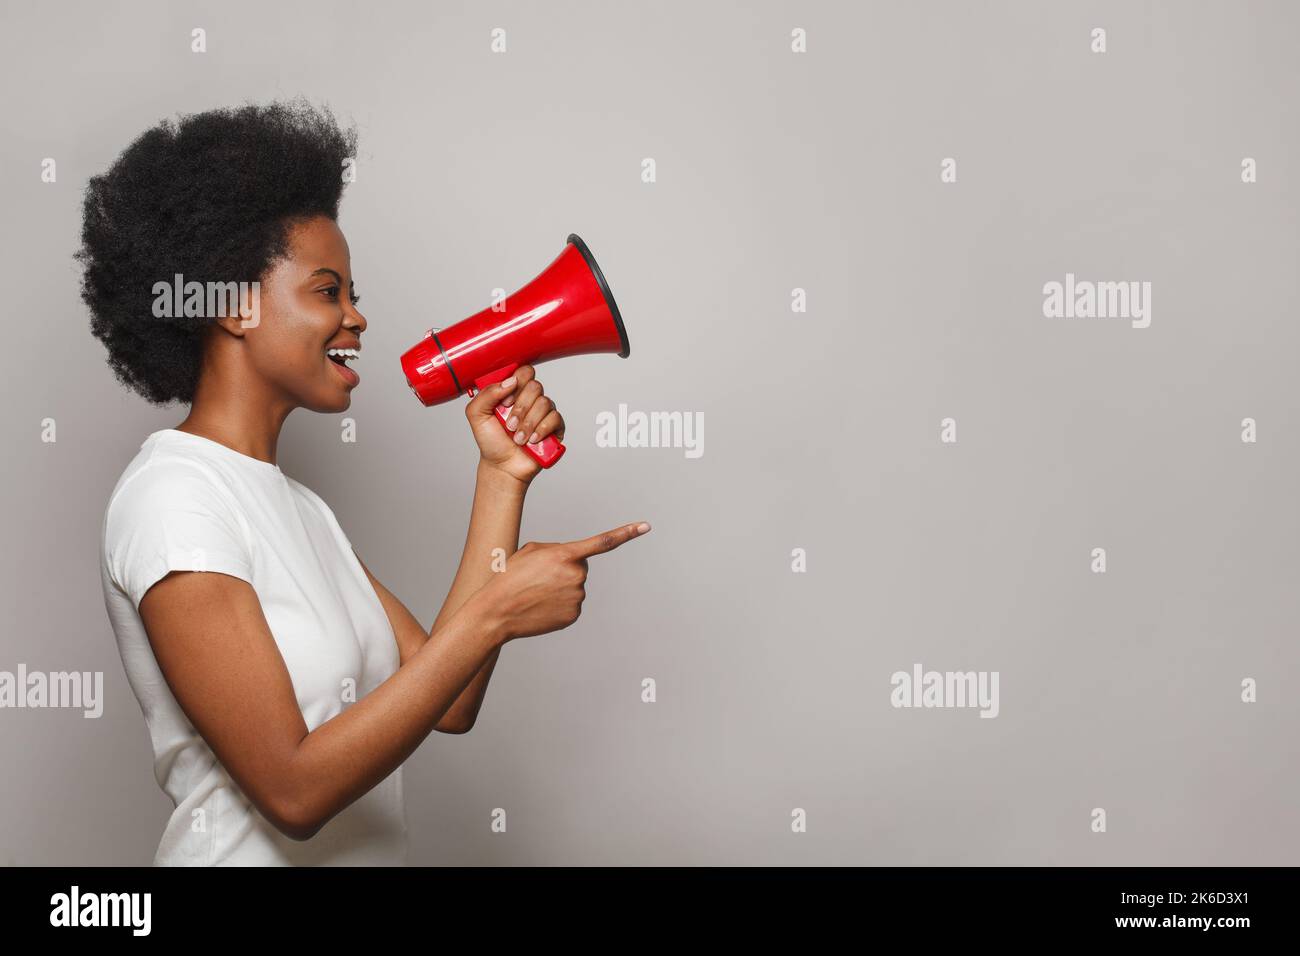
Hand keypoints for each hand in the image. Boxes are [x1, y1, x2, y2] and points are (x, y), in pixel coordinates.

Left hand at [466, 364, 564, 484]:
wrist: (502, 466)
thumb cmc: (491, 441)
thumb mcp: (476, 414)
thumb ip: (486, 394)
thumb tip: (510, 381)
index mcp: (513, 392)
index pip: (523, 372)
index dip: (517, 383)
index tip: (505, 402)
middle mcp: (530, 400)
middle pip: (535, 386)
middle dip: (521, 408)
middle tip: (510, 425)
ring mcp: (543, 413)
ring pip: (545, 403)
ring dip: (528, 423)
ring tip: (518, 438)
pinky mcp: (555, 427)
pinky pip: (556, 418)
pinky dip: (542, 429)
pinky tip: (532, 440)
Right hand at [480, 521, 651, 640]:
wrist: (497, 611)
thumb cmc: (510, 577)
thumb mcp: (531, 551)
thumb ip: (558, 550)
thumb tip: (573, 562)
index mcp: (565, 554)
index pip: (603, 542)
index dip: (626, 533)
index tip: (645, 526)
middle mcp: (576, 575)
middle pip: (580, 566)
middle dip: (564, 568)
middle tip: (539, 577)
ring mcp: (577, 597)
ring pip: (575, 585)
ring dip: (560, 586)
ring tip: (536, 592)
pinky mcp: (573, 615)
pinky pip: (571, 603)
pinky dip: (559, 603)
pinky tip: (541, 605)